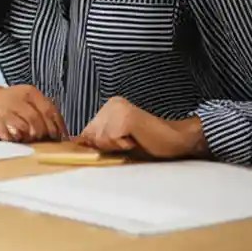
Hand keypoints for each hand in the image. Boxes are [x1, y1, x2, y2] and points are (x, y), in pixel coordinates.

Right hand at [0, 84, 67, 142]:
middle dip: (44, 132)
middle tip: (45, 139)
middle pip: (37, 119)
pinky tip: (19, 138)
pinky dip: (18, 139)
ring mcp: (6, 110)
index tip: (61, 136)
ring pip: (25, 128)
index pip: (49, 109)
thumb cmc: (12, 100)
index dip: (57, 125)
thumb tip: (61, 131)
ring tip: (32, 138)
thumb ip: (43, 109)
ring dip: (31, 136)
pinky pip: (11, 134)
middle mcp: (18, 99)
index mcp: (30, 92)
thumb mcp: (29, 98)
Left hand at [75, 96, 206, 158]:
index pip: (87, 131)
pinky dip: (124, 145)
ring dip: (117, 146)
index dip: (98, 144)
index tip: (118, 143)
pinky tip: (137, 139)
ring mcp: (118, 109)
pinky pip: (112, 140)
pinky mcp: (126, 118)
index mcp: (108, 107)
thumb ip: (98, 138)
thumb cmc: (148, 141)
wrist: (176, 140)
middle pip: (92, 136)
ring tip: (133, 139)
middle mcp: (112, 104)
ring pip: (101, 139)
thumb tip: (75, 143)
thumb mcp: (117, 139)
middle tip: (129, 141)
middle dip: (108, 145)